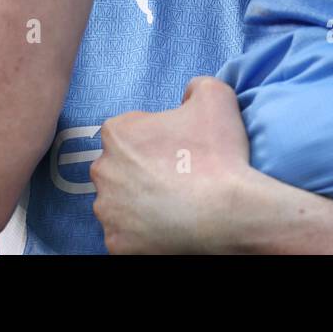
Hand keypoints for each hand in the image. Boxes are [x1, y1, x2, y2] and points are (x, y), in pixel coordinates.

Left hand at [89, 76, 252, 253]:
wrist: (229, 213)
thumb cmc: (219, 155)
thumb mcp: (216, 95)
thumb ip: (195, 86)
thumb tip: (188, 94)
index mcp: (117, 133)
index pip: (128, 131)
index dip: (154, 137)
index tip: (177, 148)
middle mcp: (103, 171)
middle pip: (118, 167)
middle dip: (140, 170)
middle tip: (177, 176)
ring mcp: (108, 212)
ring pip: (119, 203)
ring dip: (139, 201)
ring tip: (174, 202)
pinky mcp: (116, 244)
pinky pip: (126, 235)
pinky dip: (143, 233)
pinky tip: (169, 225)